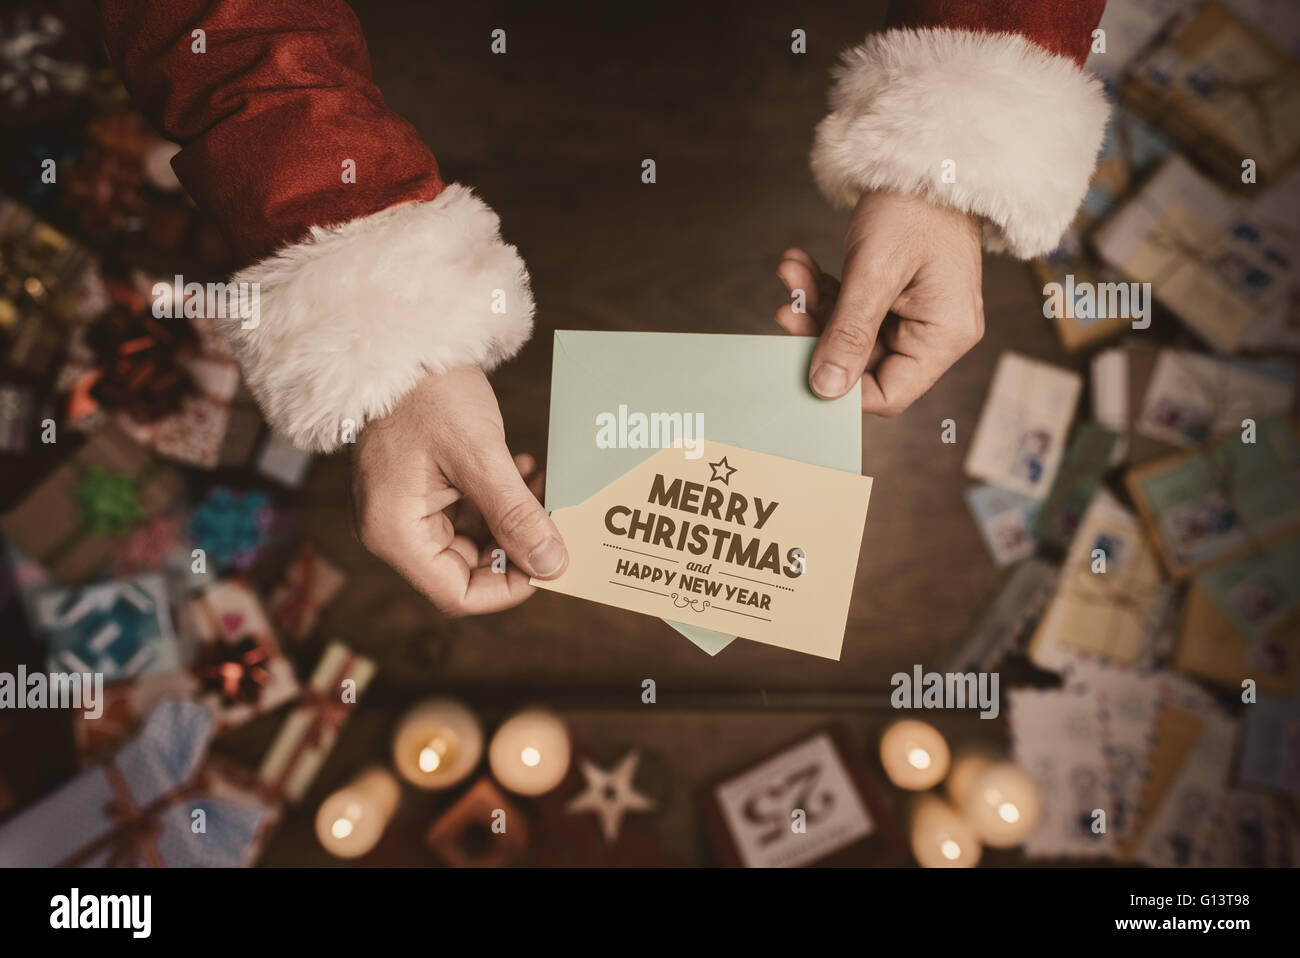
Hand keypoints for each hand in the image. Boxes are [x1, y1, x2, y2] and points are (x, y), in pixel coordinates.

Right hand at [351, 365, 566, 616]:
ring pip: (472, 539)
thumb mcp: (480, 455)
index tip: (553, 561)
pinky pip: (464, 511)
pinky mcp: (418, 486)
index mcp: (396, 533)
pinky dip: (498, 497)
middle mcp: (394, 530)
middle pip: (466, 570)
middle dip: (518, 546)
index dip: (510, 587)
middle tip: (558, 517)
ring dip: (513, 518)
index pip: (457, 595)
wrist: (399, 338)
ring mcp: (405, 508)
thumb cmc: (427, 391)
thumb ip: (515, 514)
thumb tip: (552, 565)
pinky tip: (524, 468)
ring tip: (544, 485)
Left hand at [775, 190, 983, 415]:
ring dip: (815, 305)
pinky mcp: (896, 294)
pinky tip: (800, 264)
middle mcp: (935, 332)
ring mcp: (915, 312)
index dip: (842, 390)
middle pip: (865, 363)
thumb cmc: (913, 206)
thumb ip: (848, 334)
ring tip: (791, 272)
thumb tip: (825, 390)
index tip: (800, 369)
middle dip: (819, 333)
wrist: (924, 155)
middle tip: (785, 306)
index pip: (890, 393)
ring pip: (851, 333)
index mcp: (944, 335)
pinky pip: (853, 308)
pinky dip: (824, 289)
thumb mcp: (874, 272)